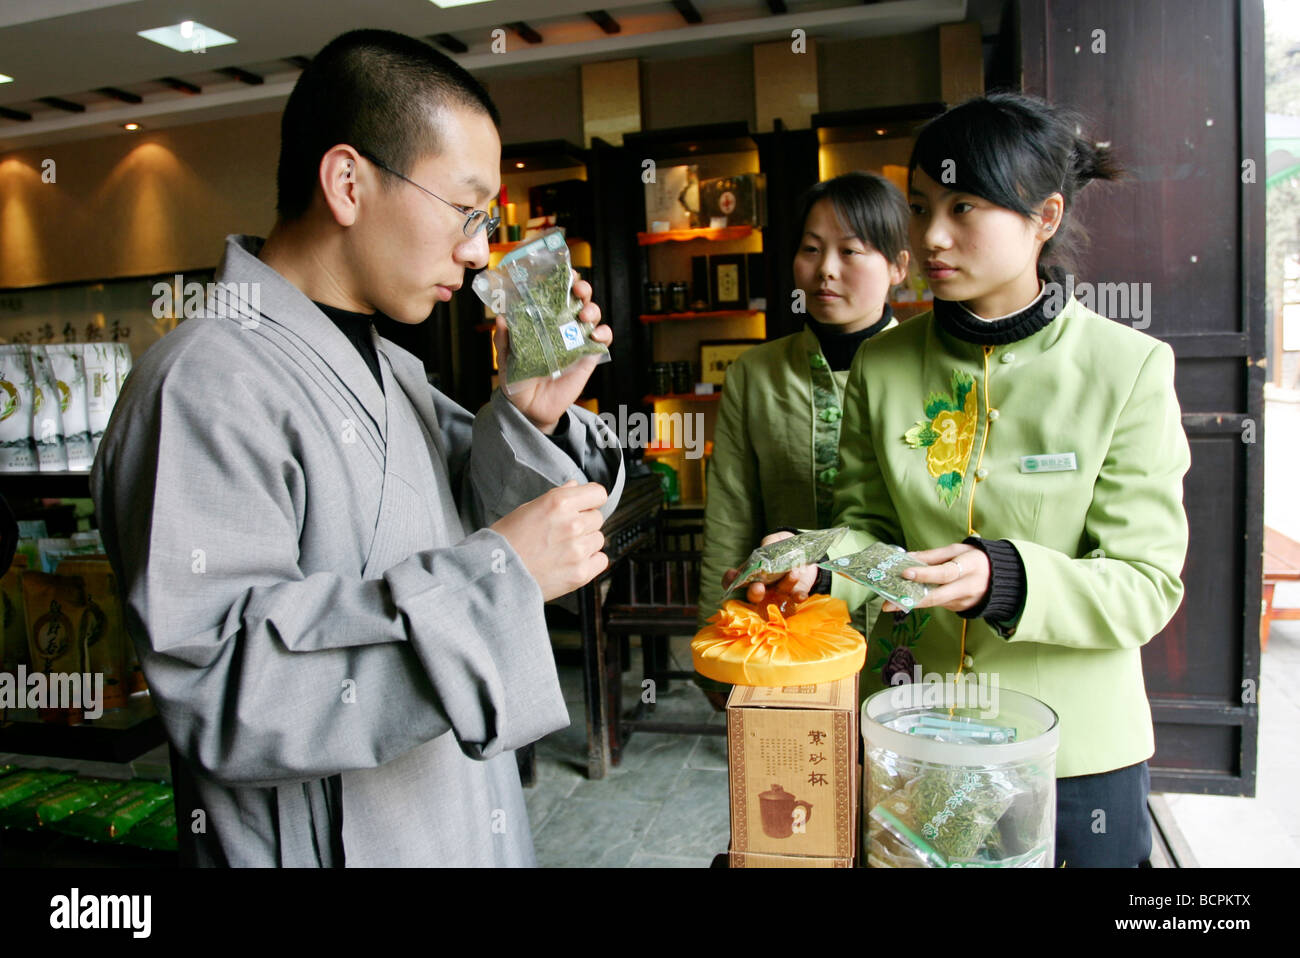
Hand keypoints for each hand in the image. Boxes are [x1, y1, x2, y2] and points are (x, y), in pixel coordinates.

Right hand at [490, 480, 608, 600]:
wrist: (495, 574)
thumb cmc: (506, 541)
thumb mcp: (527, 509)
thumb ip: (557, 497)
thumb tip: (575, 487)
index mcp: (559, 503)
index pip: (598, 493)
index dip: (591, 499)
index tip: (585, 506)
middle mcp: (572, 524)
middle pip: (598, 518)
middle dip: (584, 523)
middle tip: (564, 532)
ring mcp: (578, 550)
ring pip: (598, 539)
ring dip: (586, 543)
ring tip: (563, 549)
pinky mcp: (580, 573)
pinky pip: (600, 560)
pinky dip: (590, 562)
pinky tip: (571, 562)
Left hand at [495, 270, 611, 432]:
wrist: (531, 409)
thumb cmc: (517, 380)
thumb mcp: (506, 359)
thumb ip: (504, 340)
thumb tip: (501, 319)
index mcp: (542, 319)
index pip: (554, 292)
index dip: (560, 278)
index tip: (562, 272)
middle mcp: (561, 324)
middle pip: (578, 297)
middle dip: (581, 287)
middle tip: (578, 289)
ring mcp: (576, 339)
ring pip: (592, 314)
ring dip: (592, 308)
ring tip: (583, 315)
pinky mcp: (589, 355)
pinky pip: (603, 339)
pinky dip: (603, 332)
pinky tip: (594, 334)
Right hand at [721, 531, 819, 607]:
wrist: (805, 551)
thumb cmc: (782, 547)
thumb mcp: (775, 540)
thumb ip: (768, 544)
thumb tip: (765, 549)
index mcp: (752, 572)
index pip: (734, 581)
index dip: (729, 581)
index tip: (732, 575)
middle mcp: (763, 586)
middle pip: (753, 596)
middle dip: (754, 593)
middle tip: (758, 587)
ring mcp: (779, 592)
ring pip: (777, 596)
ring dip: (784, 585)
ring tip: (793, 572)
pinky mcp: (796, 593)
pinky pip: (795, 599)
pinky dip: (797, 597)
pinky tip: (800, 595)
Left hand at [882, 542, 989, 613]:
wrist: (1002, 578)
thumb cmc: (975, 559)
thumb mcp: (957, 550)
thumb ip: (932, 555)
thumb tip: (907, 557)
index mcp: (970, 567)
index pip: (945, 572)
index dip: (925, 574)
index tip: (905, 573)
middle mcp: (968, 587)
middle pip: (938, 596)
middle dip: (912, 600)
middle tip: (888, 603)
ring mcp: (965, 601)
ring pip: (935, 602)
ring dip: (912, 601)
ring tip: (890, 600)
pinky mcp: (960, 609)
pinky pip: (939, 604)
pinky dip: (923, 600)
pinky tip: (908, 597)